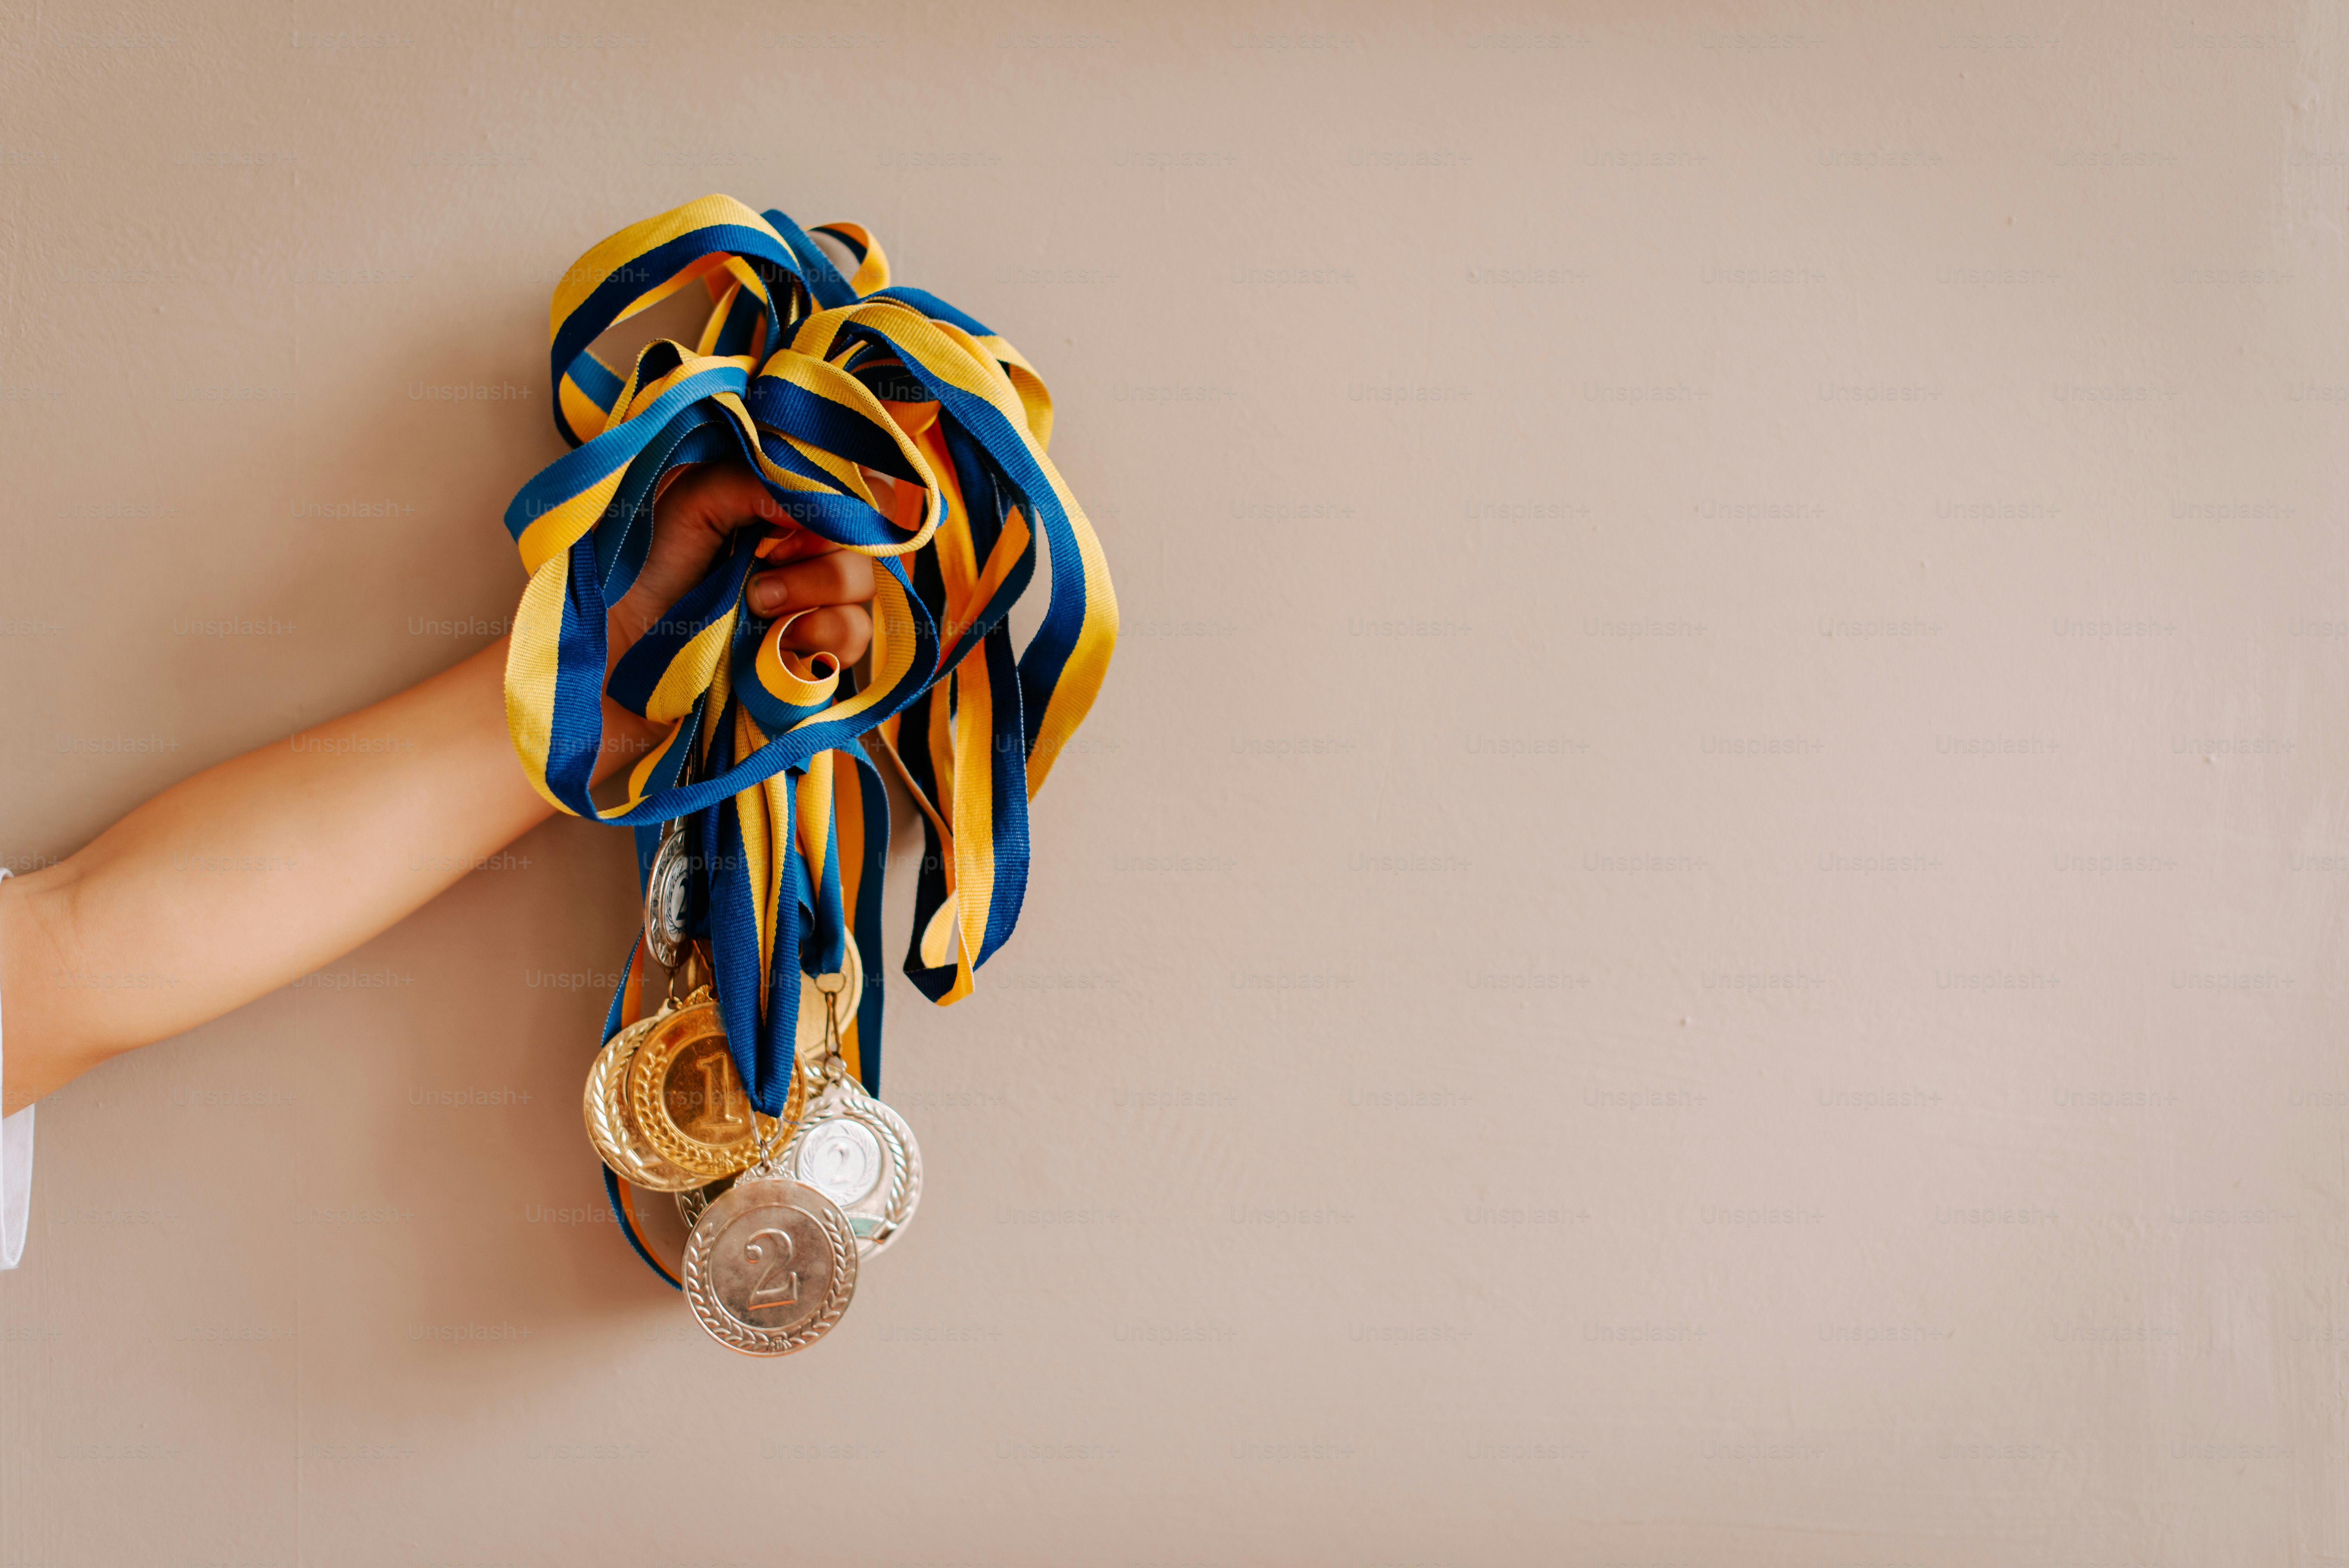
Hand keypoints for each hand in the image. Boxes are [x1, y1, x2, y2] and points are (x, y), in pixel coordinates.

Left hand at [605, 457, 876, 667]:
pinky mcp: (815, 652)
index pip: (851, 480)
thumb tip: (823, 491)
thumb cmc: (642, 574)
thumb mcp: (690, 503)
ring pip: (863, 584)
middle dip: (822, 544)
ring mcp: (812, 601)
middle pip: (866, 532)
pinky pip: (856, 635)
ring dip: (812, 589)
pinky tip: (778, 639)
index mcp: (776, 503)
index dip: (842, 492)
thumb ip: (754, 479)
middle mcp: (802, 548)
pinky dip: (822, 633)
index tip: (798, 509)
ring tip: (755, 602)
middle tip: (771, 555)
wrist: (621, 661)